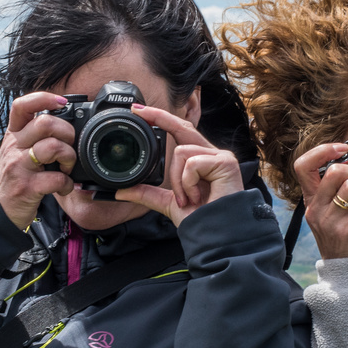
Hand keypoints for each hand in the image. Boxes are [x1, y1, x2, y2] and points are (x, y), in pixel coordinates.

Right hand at [0, 92, 76, 228]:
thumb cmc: (13, 178)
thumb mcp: (16, 151)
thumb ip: (33, 136)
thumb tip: (63, 121)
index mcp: (13, 135)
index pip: (22, 106)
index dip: (44, 97)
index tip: (62, 102)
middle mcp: (14, 147)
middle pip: (45, 123)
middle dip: (67, 133)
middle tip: (69, 147)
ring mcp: (18, 166)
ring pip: (53, 147)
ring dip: (69, 157)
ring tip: (66, 168)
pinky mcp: (26, 187)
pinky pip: (56, 178)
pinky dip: (66, 184)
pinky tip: (63, 187)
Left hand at [113, 104, 244, 226]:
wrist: (218, 236)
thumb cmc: (202, 219)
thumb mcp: (168, 203)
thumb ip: (147, 194)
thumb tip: (122, 191)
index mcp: (200, 160)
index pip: (180, 132)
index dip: (161, 119)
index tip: (140, 111)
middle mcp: (212, 154)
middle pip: (183, 127)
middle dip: (159, 117)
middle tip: (137, 111)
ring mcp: (220, 156)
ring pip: (181, 152)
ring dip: (177, 180)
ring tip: (188, 198)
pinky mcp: (225, 162)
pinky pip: (192, 163)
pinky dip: (188, 183)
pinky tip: (197, 197)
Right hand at [294, 142, 347, 259]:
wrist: (346, 275)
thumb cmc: (344, 240)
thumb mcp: (332, 214)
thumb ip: (336, 191)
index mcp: (311, 201)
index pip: (302, 166)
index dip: (322, 150)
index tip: (342, 149)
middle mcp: (315, 209)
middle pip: (335, 170)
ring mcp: (329, 220)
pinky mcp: (346, 231)